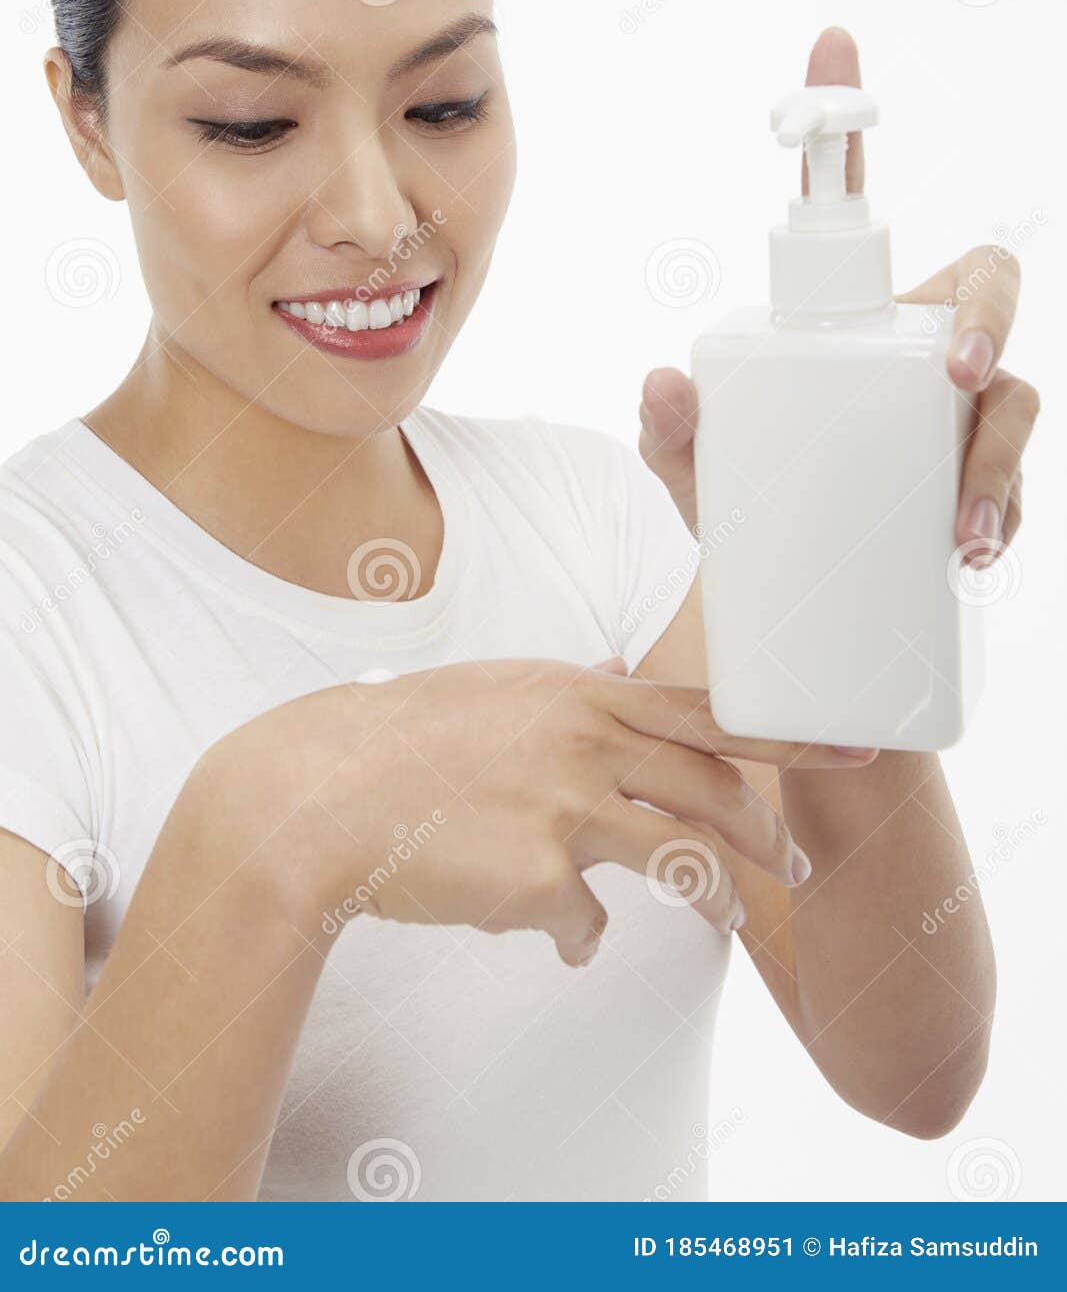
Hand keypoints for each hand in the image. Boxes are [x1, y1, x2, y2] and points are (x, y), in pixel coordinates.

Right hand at [300, 659, 874, 965]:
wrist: (320, 795)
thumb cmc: (401, 739)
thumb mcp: (496, 688)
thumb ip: (569, 689)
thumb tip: (616, 670)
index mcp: (580, 692)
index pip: (708, 708)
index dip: (789, 730)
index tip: (850, 743)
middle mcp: (585, 742)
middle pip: (713, 791)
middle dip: (765, 834)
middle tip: (794, 861)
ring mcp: (565, 809)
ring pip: (680, 864)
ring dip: (713, 900)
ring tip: (724, 920)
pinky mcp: (538, 878)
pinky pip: (584, 923)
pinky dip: (578, 938)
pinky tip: (560, 941)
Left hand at [640, 26, 1039, 558]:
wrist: (786, 597)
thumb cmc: (747, 507)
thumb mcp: (698, 475)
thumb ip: (672, 431)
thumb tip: (661, 380)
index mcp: (847, 317)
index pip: (850, 213)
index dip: (845, 128)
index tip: (831, 39)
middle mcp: (914, 347)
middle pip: (984, 288)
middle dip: (987, 316)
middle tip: (954, 372)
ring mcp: (955, 413)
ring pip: (1012, 395)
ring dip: (996, 455)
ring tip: (959, 526)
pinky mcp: (980, 480)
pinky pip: (1014, 477)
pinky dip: (1001, 510)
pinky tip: (970, 547)